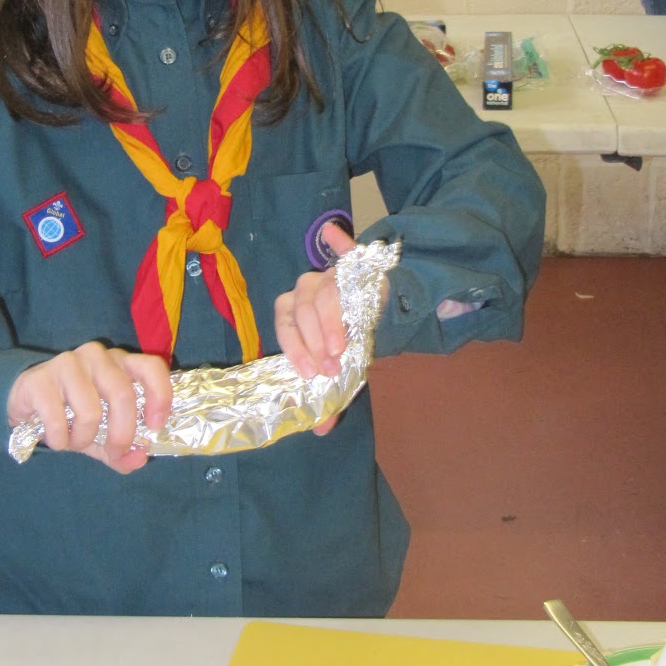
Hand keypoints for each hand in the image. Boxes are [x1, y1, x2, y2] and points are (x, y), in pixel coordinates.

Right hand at [5, 344, 172, 474]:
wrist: (25, 403)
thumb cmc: (72, 414)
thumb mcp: (102, 435)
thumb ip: (123, 450)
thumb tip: (139, 459)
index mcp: (120, 363)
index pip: (151, 366)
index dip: (160, 396)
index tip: (154, 426)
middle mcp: (97, 356)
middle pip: (122, 393)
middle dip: (122, 434)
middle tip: (115, 452)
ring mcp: (68, 363)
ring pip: (91, 410)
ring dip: (84, 439)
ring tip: (75, 442)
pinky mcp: (40, 378)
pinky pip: (57, 418)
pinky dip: (60, 440)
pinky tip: (56, 439)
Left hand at [274, 221, 358, 435]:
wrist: (381, 314)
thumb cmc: (349, 343)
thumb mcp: (339, 371)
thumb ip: (329, 396)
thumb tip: (320, 431)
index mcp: (294, 312)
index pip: (284, 323)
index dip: (294, 347)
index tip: (309, 372)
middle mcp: (307, 288)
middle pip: (302, 308)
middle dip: (314, 340)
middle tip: (330, 366)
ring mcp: (331, 273)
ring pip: (324, 290)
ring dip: (329, 319)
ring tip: (342, 348)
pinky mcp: (357, 263)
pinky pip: (347, 248)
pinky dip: (338, 240)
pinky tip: (331, 233)